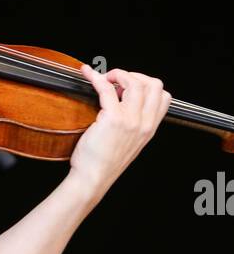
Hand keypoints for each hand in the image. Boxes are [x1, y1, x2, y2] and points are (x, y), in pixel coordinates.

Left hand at [71, 64, 171, 200]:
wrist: (93, 179)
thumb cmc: (103, 163)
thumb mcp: (129, 144)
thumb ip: (133, 124)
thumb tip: (123, 100)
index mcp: (149, 129)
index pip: (164, 96)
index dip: (147, 85)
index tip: (130, 87)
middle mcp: (144, 123)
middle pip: (154, 84)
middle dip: (135, 75)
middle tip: (117, 80)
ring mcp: (130, 120)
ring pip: (134, 82)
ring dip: (118, 74)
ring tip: (104, 79)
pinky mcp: (113, 119)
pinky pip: (107, 88)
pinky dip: (97, 78)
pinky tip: (89, 75)